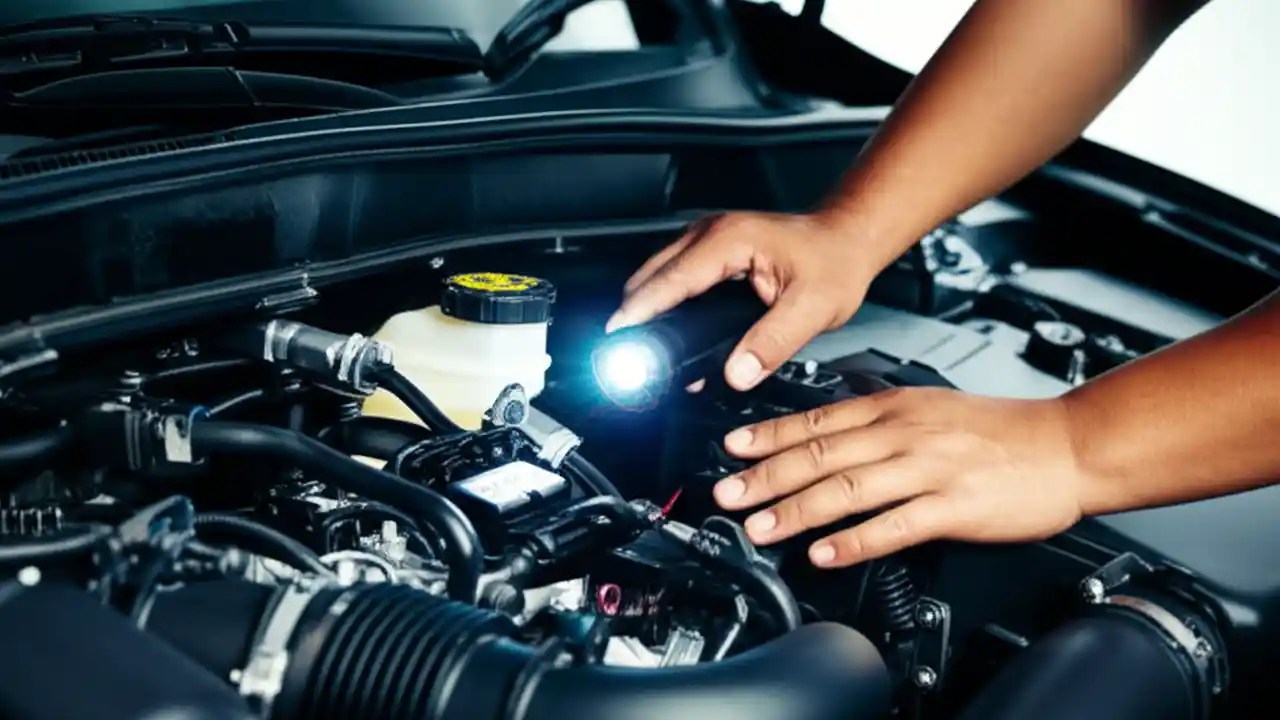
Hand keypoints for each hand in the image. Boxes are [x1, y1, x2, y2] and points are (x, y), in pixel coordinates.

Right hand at [609, 211, 874, 390]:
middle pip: (649, 275)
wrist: (847, 238)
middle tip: (623, 356)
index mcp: (729, 242)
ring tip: (637, 348)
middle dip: (632, 313)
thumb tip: (736, 373)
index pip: (669, 280)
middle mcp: (710, 233)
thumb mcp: (813, 308)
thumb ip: (773, 343)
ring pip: (655, 274)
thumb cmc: (833, 262)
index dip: (639, 310)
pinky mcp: (709, 250)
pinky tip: (663, 330)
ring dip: (644, 306)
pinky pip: (671, 275)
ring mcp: (706, 238)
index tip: (617, 336)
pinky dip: (660, 300)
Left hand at [712, 387, 1086, 566]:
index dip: (770, 435)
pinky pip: (894, 526)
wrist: (1067, 444)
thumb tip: (830, 432)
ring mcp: (928, 470)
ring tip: (760, 527)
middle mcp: (905, 434)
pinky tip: (825, 554)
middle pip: (821, 455)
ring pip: (847, 489)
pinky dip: (854, 541)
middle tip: (728, 493)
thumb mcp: (931, 404)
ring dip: (796, 510)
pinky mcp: (953, 507)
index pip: (818, 419)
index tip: (733, 447)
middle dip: (766, 476)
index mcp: (896, 407)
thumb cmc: (1002, 429)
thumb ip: (879, 417)